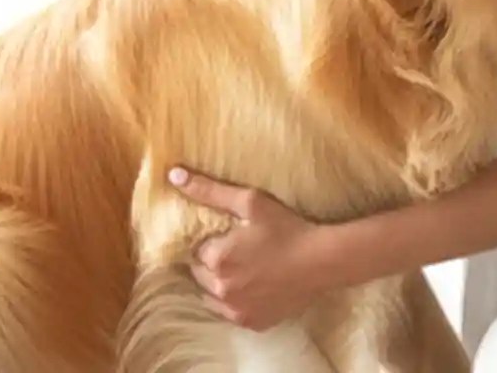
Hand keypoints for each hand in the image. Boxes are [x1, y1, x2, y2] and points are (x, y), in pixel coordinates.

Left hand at [167, 166, 335, 330]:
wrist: (322, 261)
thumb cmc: (287, 228)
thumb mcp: (250, 202)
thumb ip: (210, 190)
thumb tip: (173, 175)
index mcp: (216, 259)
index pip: (197, 251)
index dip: (212, 243)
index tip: (231, 237)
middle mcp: (220, 289)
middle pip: (200, 274)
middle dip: (212, 263)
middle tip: (238, 252)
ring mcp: (235, 310)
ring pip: (210, 296)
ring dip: (219, 284)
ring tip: (243, 270)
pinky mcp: (251, 322)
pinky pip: (229, 313)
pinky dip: (234, 302)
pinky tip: (252, 287)